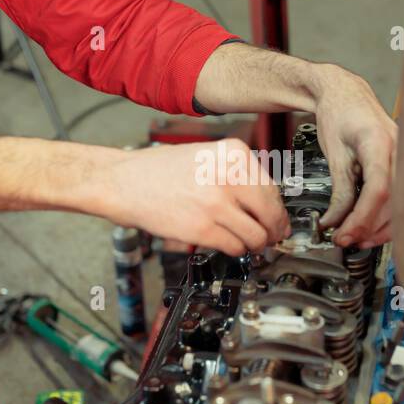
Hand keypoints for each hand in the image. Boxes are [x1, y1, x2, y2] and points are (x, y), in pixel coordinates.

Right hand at [103, 138, 290, 254]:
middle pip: (271, 214)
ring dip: (255, 245)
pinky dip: (236, 250)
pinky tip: (229, 245)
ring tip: (248, 244)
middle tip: (271, 238)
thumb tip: (268, 204)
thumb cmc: (161, 170)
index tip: (279, 221)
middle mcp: (230, 175)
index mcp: (235, 153)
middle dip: (274, 231)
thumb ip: (238, 175)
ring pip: (257, 236)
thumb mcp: (208, 157)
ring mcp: (216, 203)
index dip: (278, 211)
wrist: (125, 181)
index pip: (273, 189)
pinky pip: (235, 247)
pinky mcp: (202, 228)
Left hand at [311, 66, 396, 247]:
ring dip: (380, 227)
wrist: (347, 93)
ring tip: (355, 238)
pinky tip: (370, 228)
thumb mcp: (334, 154)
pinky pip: (403, 196)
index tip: (345, 234)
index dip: (363, 218)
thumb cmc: (339, 114)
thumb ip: (339, 191)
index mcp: (380, 142)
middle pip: (395, 201)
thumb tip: (335, 223)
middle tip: (346, 241)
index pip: (379, 189)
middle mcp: (402, 149)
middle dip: (370, 228)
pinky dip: (387, 216)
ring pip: (403, 203)